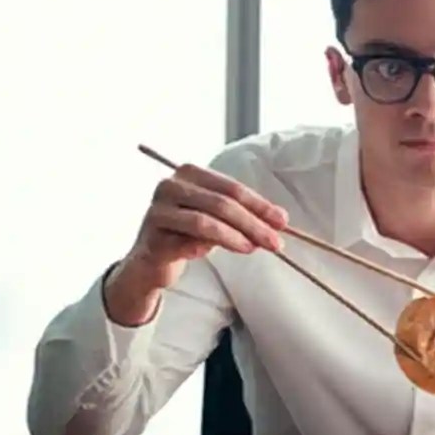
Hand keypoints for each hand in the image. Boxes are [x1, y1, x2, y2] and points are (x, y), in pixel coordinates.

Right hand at [106, 162, 287, 324]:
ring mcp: (158, 211)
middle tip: (275, 241)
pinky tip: (230, 252)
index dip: (260, 205)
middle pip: (222, 203)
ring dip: (236, 236)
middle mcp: (170, 186)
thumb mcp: (217, 219)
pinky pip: (189, 241)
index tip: (282, 222)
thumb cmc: (187, 234)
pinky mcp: (154, 238)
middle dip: (253, 223)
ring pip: (206, 221)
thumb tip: (280, 220)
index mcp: (188, 173)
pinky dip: (213, 247)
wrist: (152, 261)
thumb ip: (243, 215)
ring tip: (254, 247)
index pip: (232, 188)